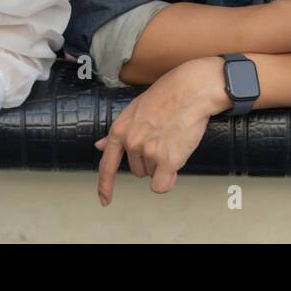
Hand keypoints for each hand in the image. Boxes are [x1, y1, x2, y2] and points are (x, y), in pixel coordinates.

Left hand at [95, 56, 226, 204]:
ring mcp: (149, 151)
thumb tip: (100, 145)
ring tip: (172, 139)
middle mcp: (131, 142)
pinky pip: (162, 185)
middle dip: (150, 160)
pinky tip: (175, 160)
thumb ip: (118, 132)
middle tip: (163, 138)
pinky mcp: (168, 160)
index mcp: (120, 130)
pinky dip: (168, 179)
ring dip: (162, 165)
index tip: (104, 199)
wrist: (191, 90)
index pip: (107, 164)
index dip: (105, 185)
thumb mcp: (134, 109)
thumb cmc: (167, 95)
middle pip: (137, 170)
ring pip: (153, 175)